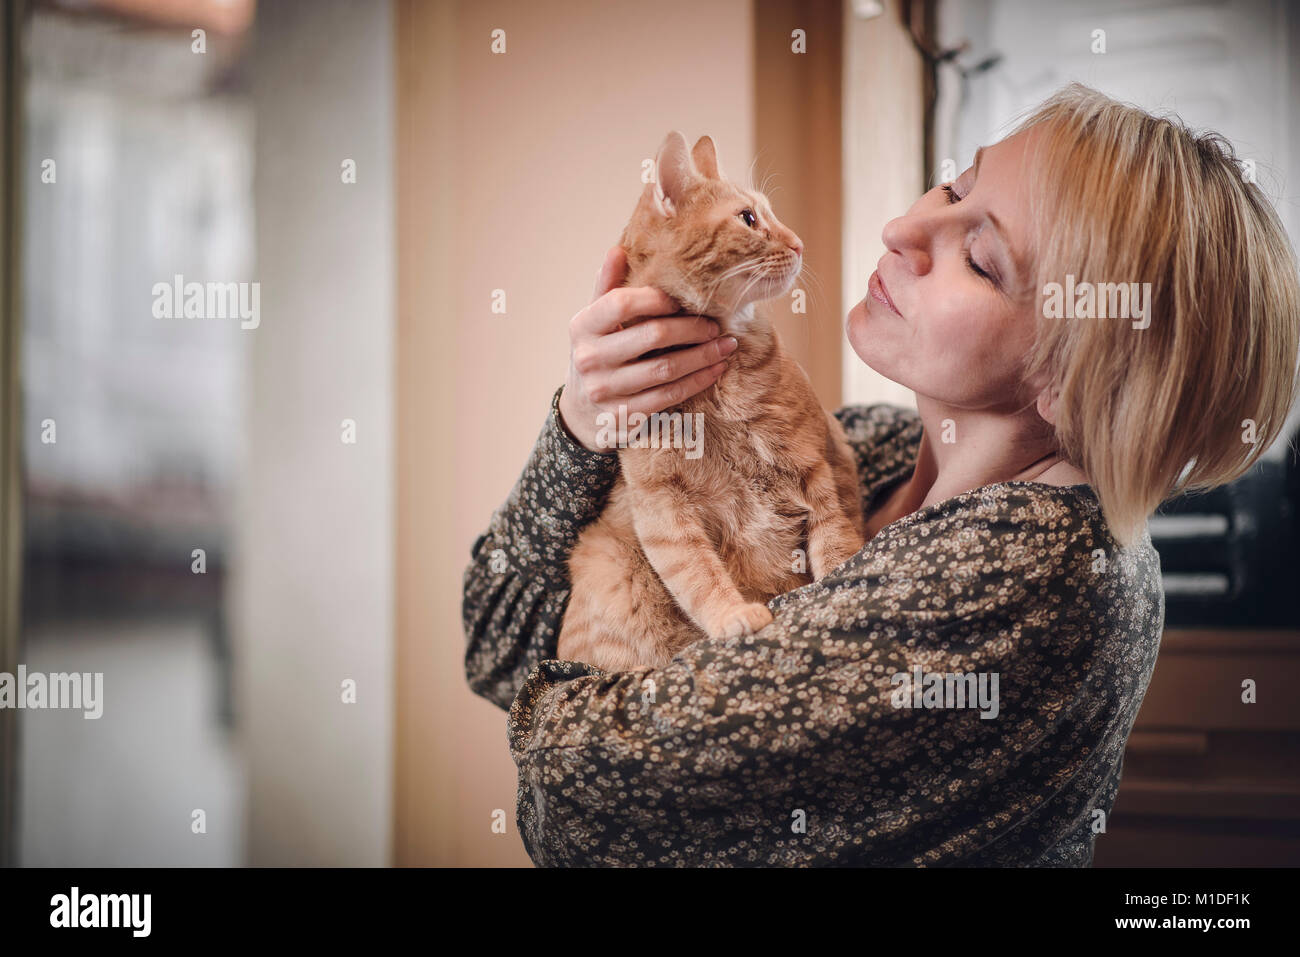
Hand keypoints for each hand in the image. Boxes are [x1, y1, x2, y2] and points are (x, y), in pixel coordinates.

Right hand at [558, 245, 738, 451]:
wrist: (583, 411)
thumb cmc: (598, 354)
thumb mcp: (594, 321)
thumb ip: (608, 287)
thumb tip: (618, 249)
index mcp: (582, 326)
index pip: (621, 303)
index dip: (656, 298)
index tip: (682, 299)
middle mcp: (589, 358)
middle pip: (651, 335)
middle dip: (691, 328)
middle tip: (714, 324)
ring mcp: (605, 390)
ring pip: (666, 369)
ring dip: (703, 356)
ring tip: (726, 345)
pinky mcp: (624, 416)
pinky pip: (669, 395)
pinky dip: (697, 381)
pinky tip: (715, 369)